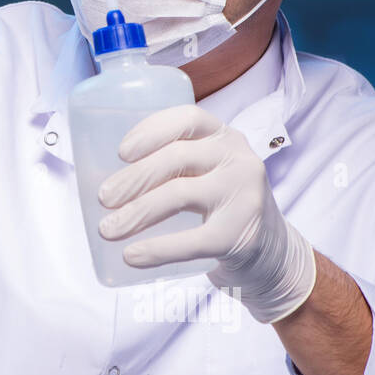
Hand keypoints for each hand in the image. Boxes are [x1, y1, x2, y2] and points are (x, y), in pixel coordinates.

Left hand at [96, 104, 316, 323]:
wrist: (272, 252)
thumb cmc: (221, 204)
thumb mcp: (207, 170)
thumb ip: (173, 163)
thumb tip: (102, 177)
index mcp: (224, 137)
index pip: (188, 118)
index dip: (151, 130)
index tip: (121, 152)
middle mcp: (238, 159)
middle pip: (177, 158)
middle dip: (133, 178)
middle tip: (103, 198)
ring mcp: (243, 196)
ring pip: (180, 194)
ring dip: (136, 212)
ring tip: (108, 229)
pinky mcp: (239, 235)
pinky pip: (192, 240)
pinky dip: (157, 249)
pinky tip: (131, 256)